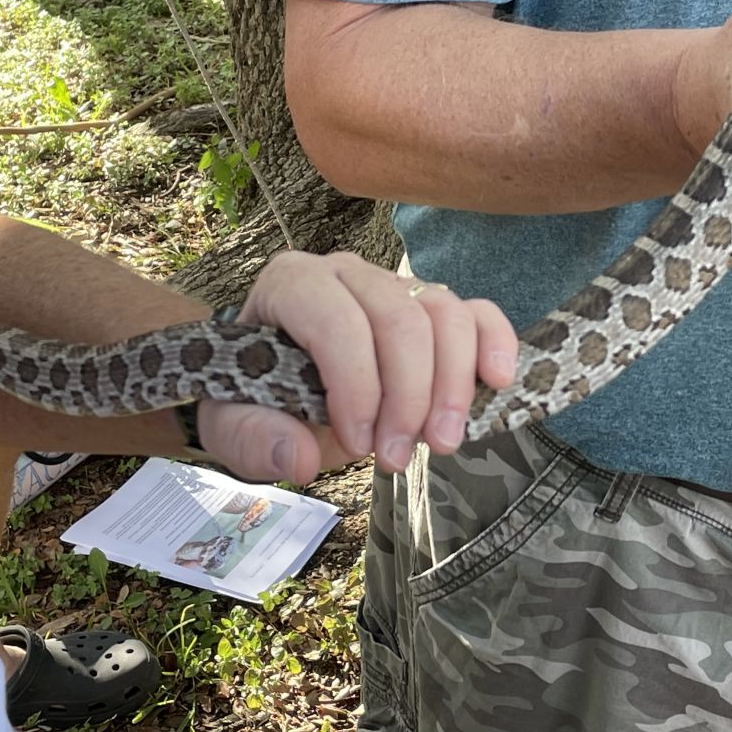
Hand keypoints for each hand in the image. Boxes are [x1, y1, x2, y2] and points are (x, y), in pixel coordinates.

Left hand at [192, 252, 517, 483]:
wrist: (277, 389)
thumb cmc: (256, 398)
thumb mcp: (233, 426)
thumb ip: (255, 439)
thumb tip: (301, 456)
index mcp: (292, 285)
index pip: (336, 320)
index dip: (356, 384)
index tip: (359, 446)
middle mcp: (348, 273)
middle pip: (398, 318)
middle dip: (408, 395)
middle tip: (397, 459)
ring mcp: (397, 285)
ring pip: (444, 314)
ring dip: (452, 385)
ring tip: (441, 443)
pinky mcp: (436, 308)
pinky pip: (478, 313)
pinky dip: (495, 344)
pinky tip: (498, 384)